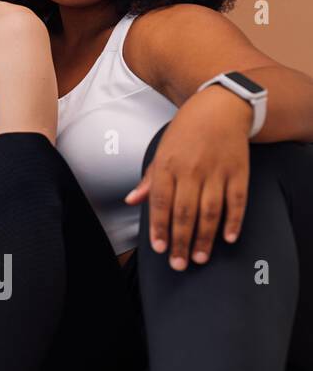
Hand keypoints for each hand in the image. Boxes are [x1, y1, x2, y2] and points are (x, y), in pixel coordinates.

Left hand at [125, 88, 251, 269]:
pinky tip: (228, 238)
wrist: (219, 107)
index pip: (161, 203)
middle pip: (185, 212)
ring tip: (200, 257)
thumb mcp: (161, 150)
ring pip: (210, 211)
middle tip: (178, 263)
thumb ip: (149, 179)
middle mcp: (191, 170)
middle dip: (180, 241)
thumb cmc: (186, 131)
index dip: (159, 228)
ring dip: (205, 237)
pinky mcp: (239, 172)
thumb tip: (132, 200)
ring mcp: (217, 171)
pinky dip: (234, 221)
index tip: (158, 249)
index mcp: (167, 165)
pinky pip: (237, 201)